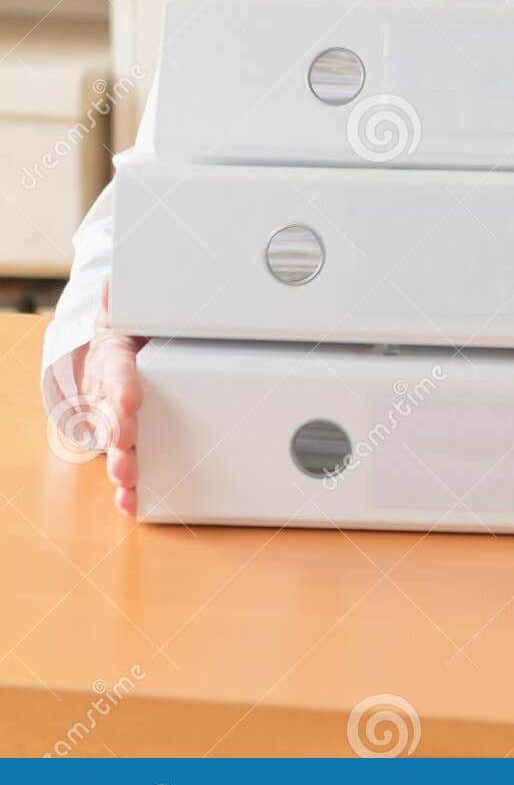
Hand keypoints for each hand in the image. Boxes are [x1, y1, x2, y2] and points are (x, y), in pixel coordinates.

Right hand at [72, 280, 145, 516]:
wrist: (117, 353)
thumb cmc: (128, 335)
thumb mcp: (126, 314)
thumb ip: (123, 303)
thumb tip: (113, 283)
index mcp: (113, 360)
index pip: (116, 372)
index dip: (121, 387)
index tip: (130, 400)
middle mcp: (109, 393)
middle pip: (111, 415)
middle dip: (118, 433)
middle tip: (125, 445)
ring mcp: (115, 420)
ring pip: (114, 445)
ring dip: (121, 464)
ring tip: (127, 482)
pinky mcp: (127, 439)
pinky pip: (125, 462)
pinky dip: (129, 486)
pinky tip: (133, 501)